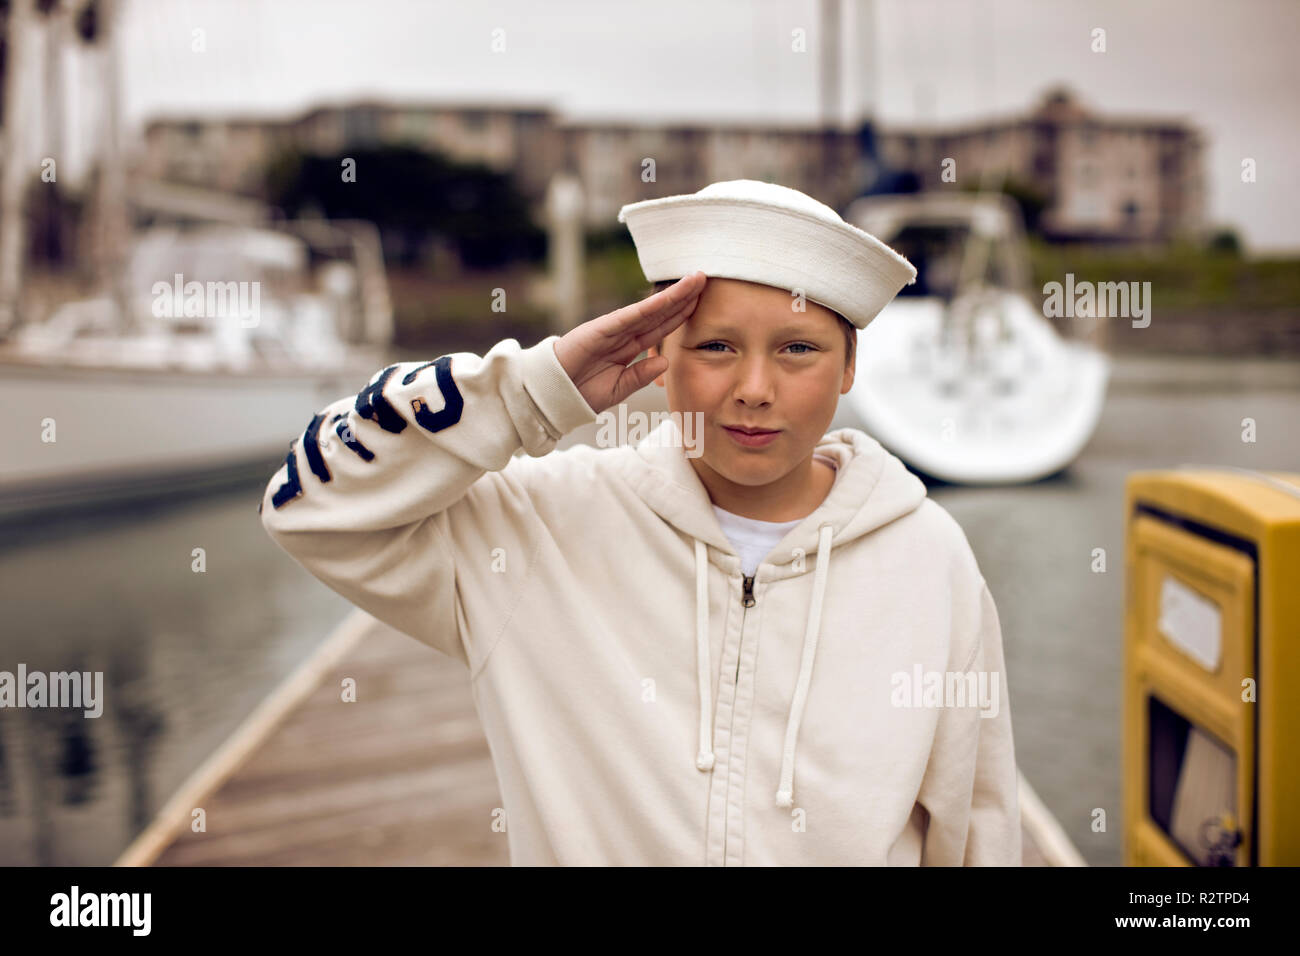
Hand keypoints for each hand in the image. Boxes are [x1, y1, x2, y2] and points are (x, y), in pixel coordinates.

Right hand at [553, 271, 705, 413]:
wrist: (554, 395)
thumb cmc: (583, 392)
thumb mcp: (620, 388)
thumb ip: (642, 375)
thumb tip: (665, 360)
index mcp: (629, 347)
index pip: (661, 327)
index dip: (682, 314)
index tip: (701, 301)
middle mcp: (625, 333)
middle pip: (661, 312)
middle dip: (684, 296)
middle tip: (705, 278)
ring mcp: (614, 329)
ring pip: (651, 309)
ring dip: (675, 294)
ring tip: (696, 279)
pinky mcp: (602, 329)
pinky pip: (631, 316)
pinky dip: (650, 306)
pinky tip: (669, 297)